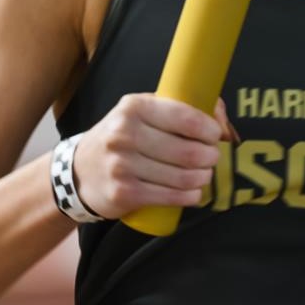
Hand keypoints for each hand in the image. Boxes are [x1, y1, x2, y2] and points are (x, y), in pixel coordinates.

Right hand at [72, 95, 232, 219]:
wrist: (81, 171)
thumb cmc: (123, 137)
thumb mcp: (144, 112)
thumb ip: (182, 107)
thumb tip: (222, 122)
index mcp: (134, 107)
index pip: (186, 117)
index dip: (210, 129)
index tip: (215, 136)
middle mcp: (125, 134)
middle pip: (188, 151)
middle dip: (209, 157)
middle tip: (211, 158)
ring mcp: (122, 165)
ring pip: (183, 177)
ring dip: (202, 178)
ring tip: (203, 175)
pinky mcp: (124, 192)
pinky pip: (171, 196)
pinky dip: (190, 196)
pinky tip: (194, 192)